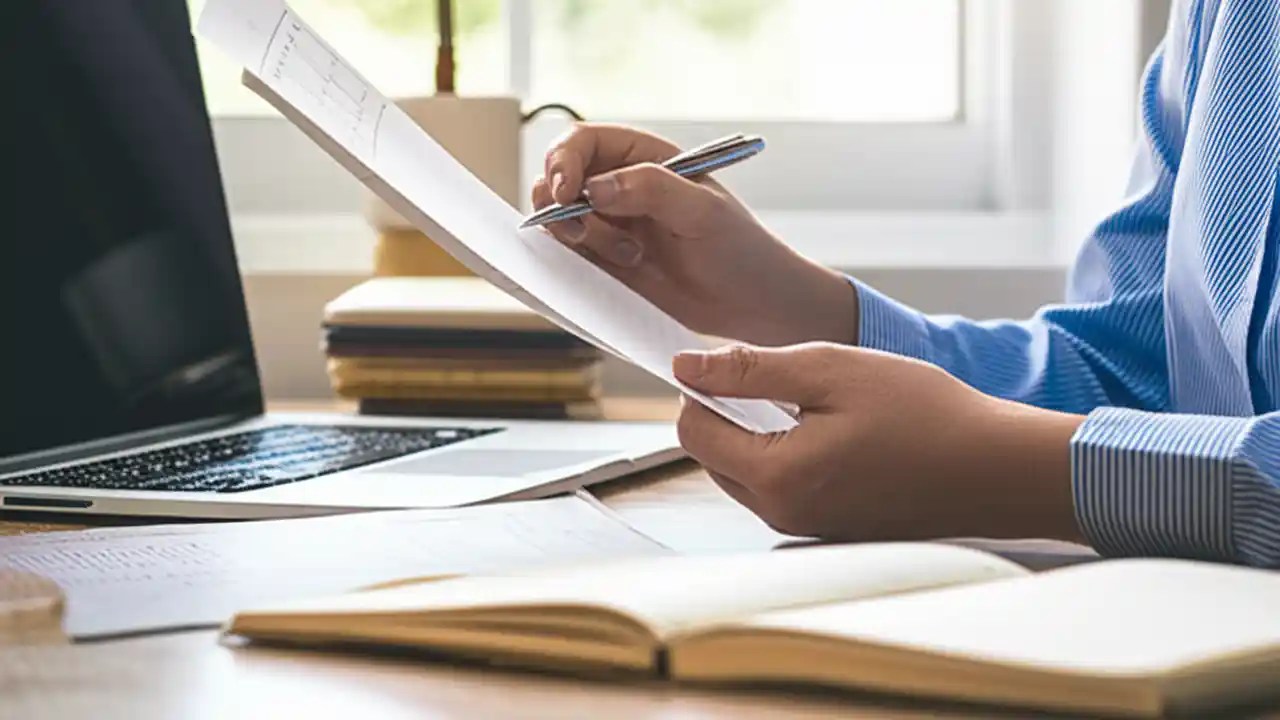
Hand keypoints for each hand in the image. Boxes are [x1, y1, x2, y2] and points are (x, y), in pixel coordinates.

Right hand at [532, 123, 855, 345]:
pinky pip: (569, 253)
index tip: (565, 191)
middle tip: (580, 231)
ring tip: (631, 258)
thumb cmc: (739, 249)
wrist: (752, 304)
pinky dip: (577, 261)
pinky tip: (619, 270)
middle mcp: (621, 185)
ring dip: (578, 237)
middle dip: (559, 202)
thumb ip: (650, 189)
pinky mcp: (607, 261)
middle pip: (558, 177)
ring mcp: (611, 225)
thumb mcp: (702, 212)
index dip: (563, 161)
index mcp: (645, 157)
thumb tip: (594, 187)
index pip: (583, 142)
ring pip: (559, 218)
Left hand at [672, 343, 1086, 542]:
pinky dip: (788, 456)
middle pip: (713, 457)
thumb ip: (750, 369)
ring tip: (809, 401)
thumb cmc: (926, 415)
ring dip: (758, 434)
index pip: (693, 431)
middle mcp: (783, 514)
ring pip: (747, 474)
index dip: (703, 388)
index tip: (736, 361)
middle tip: (776, 378)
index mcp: (776, 477)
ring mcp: (808, 528)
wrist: (999, 468)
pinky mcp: (831, 528)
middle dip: (728, 414)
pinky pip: (784, 489)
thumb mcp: (830, 370)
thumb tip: (686, 367)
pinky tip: (831, 429)